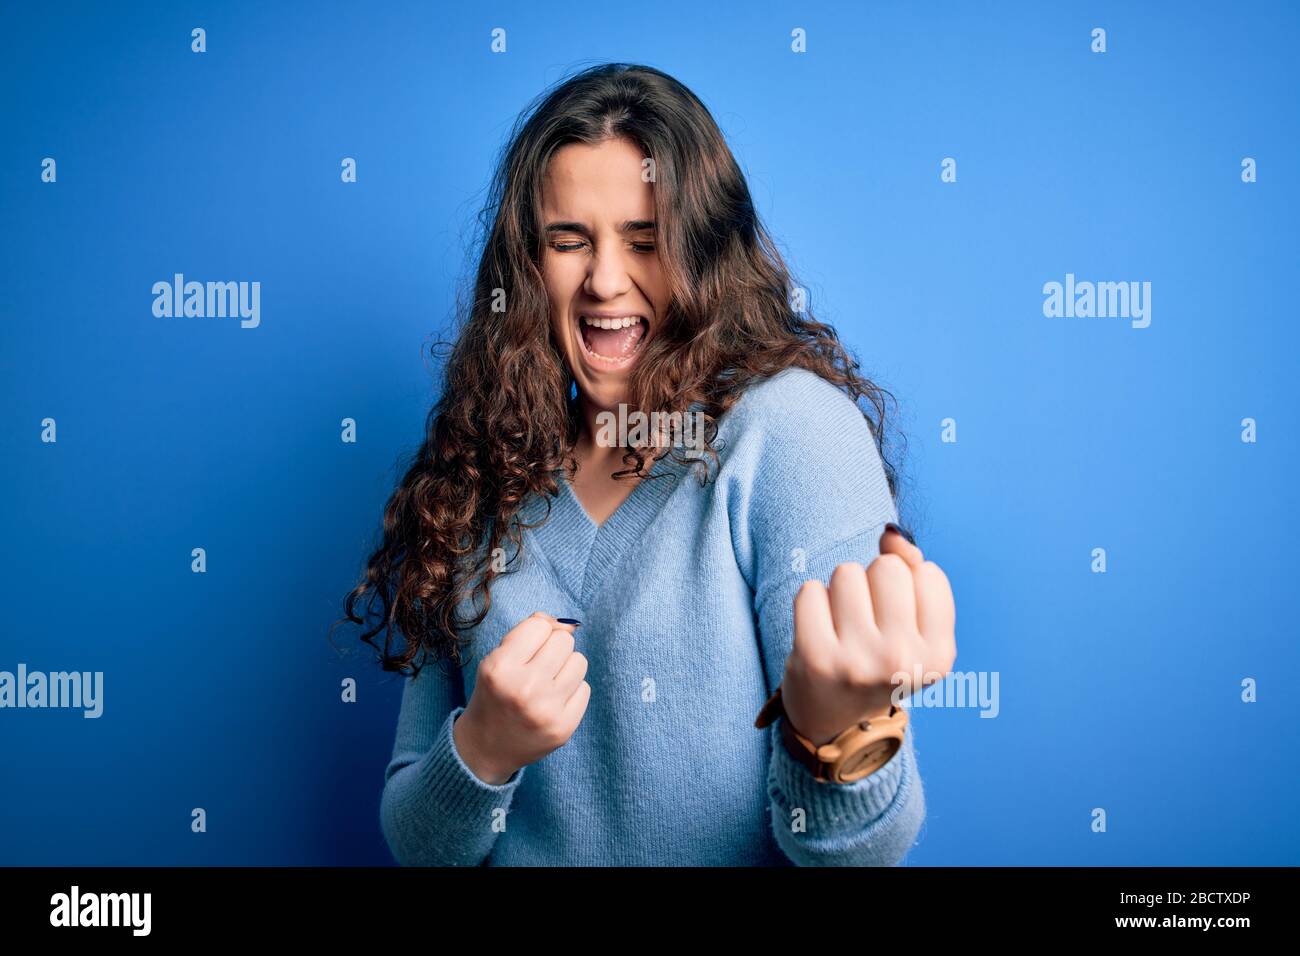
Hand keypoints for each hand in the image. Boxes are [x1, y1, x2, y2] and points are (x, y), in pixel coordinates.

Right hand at [454, 612, 590, 784]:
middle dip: (553, 649)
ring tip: (547, 684)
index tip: (526, 651)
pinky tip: (552, 703)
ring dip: (565, 668)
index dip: (535, 635)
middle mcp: (524, 688)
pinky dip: (571, 691)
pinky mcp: (563, 727)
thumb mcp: (497, 659)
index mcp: (500, 667)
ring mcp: (546, 710)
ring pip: (579, 661)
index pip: (540, 626)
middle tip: (538, 668)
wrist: (486, 748)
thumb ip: (528, 632)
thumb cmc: (494, 694)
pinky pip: (585, 688)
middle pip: (563, 641)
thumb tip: (569, 624)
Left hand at [780, 527, 956, 745]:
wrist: (834, 726)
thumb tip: (890, 534)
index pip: (927, 572)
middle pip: (887, 567)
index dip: (908, 586)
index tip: (897, 621)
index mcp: (938, 656)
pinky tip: (818, 629)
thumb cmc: (877, 662)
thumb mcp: (913, 628)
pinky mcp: (815, 658)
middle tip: (866, 622)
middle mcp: (902, 661)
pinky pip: (810, 590)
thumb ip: (913, 571)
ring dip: (839, 591)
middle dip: (872, 583)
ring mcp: (857, 661)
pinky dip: (811, 601)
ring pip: (846, 572)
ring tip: (841, 626)